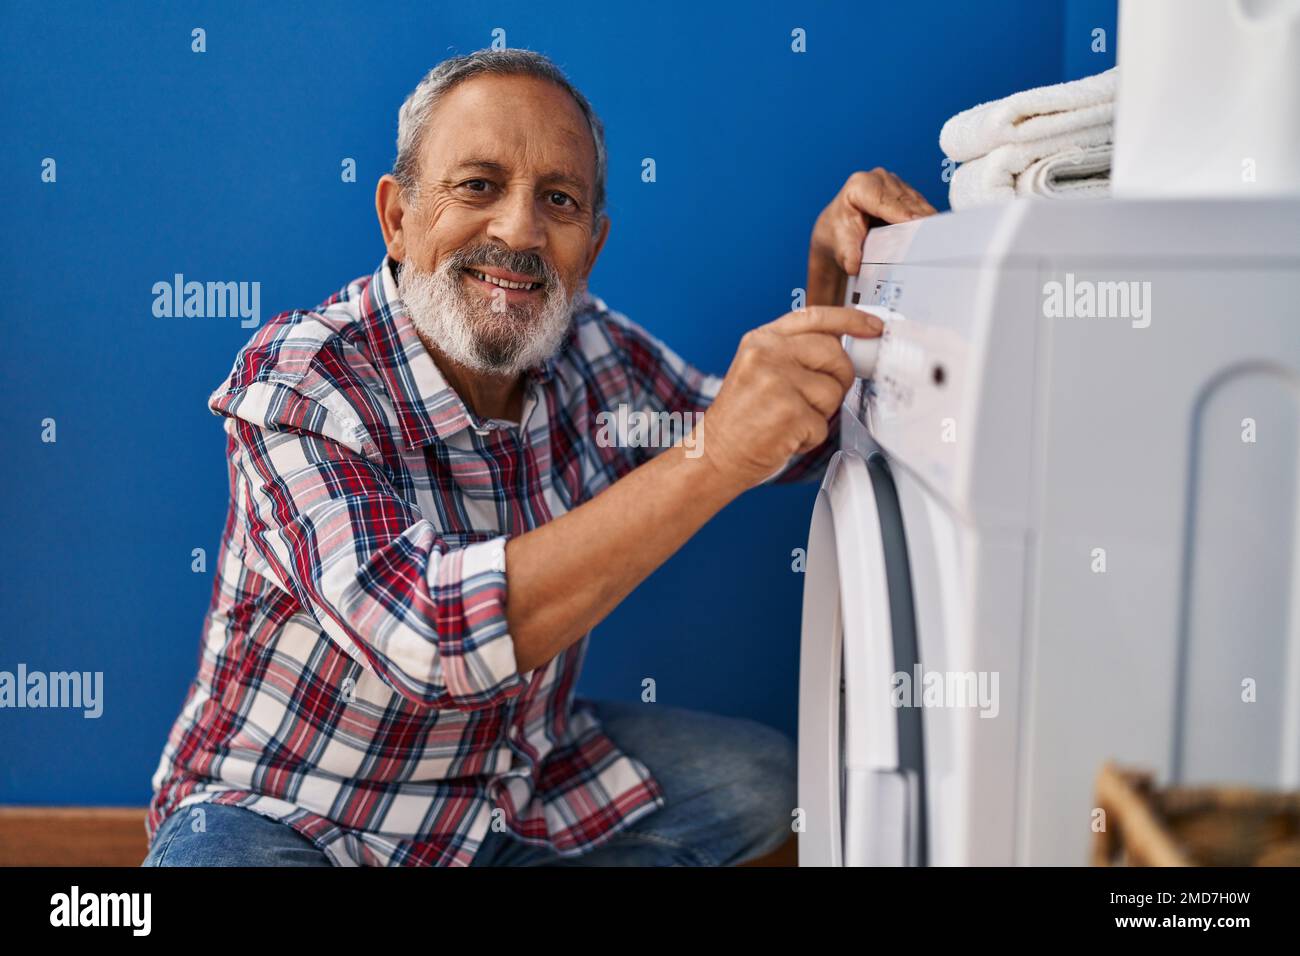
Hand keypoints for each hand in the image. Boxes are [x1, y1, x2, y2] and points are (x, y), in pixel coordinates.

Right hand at [699, 306, 882, 492]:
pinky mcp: (788, 413)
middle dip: (838, 378)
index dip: (850, 319)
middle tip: (817, 397)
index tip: (872, 326)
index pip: (814, 317)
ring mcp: (777, 383)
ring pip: (833, 391)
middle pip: (834, 353)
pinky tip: (786, 435)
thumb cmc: (740, 419)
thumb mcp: (758, 370)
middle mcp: (766, 355)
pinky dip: (810, 437)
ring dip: (820, 413)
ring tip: (790, 419)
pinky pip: (823, 424)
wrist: (715, 455)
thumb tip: (840, 350)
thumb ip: (794, 353)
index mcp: (761, 341)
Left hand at [807, 168, 936, 305]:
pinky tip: (933, 233)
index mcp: (860, 185)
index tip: (918, 224)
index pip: (886, 201)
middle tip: (934, 237)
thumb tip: (854, 265)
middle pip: (905, 201)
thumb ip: (848, 253)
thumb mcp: (839, 245)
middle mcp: (878, 178)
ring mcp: (894, 182)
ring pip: (917, 202)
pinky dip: (926, 219)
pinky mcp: (906, 191)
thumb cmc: (838, 233)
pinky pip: (921, 205)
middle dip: (919, 218)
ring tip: (938, 237)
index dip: (903, 213)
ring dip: (926, 219)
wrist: (838, 229)